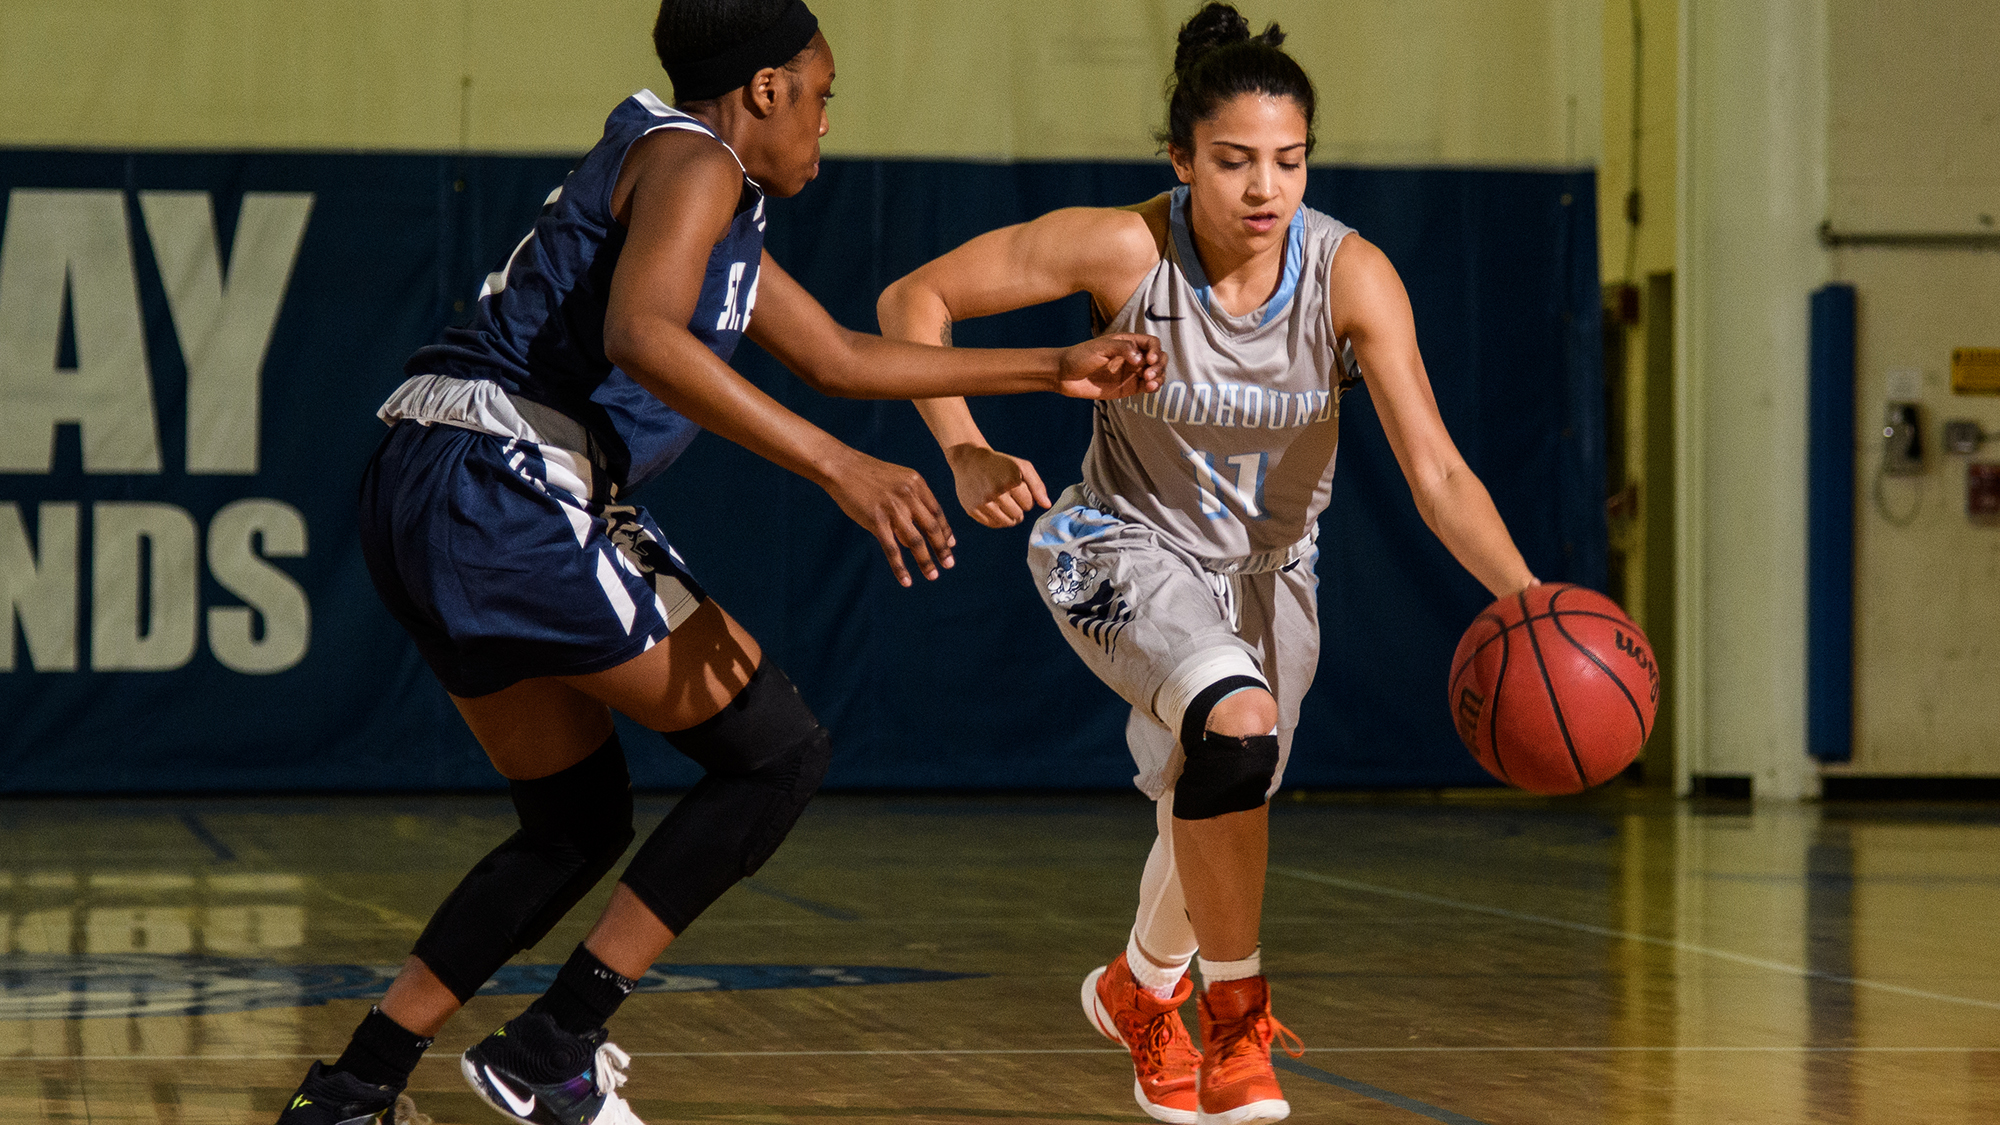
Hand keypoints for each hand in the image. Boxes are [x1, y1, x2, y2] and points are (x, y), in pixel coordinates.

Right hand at [819, 448, 955, 585]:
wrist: (842, 467)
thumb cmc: (867, 475)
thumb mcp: (896, 480)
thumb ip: (909, 503)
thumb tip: (914, 536)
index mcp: (916, 483)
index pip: (937, 511)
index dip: (945, 530)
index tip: (950, 545)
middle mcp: (908, 496)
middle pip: (931, 528)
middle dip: (942, 549)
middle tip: (949, 564)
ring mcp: (893, 509)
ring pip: (915, 541)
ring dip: (926, 561)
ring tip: (933, 575)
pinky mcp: (876, 520)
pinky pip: (892, 549)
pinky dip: (900, 567)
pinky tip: (906, 580)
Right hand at [944, 443, 1050, 527]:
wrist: (970, 460)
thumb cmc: (1000, 464)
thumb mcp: (1022, 467)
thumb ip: (1037, 486)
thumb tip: (1047, 506)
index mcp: (1010, 481)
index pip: (1028, 505)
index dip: (1026, 499)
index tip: (1018, 491)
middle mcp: (996, 492)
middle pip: (1018, 515)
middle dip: (1018, 508)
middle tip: (1010, 498)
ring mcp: (983, 502)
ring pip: (1006, 522)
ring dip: (1010, 516)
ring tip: (1006, 505)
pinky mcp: (972, 509)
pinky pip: (992, 524)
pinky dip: (997, 520)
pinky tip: (996, 509)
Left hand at [1056, 333, 1164, 398]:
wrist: (1064, 375)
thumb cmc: (1080, 356)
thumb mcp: (1101, 347)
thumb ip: (1122, 349)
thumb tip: (1141, 359)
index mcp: (1127, 343)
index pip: (1152, 343)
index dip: (1156, 350)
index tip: (1150, 359)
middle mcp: (1132, 357)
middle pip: (1158, 358)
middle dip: (1160, 365)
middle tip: (1149, 373)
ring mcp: (1131, 373)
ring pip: (1156, 373)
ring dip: (1159, 377)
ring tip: (1149, 382)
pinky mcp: (1128, 388)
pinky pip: (1147, 386)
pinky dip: (1153, 387)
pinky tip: (1149, 387)